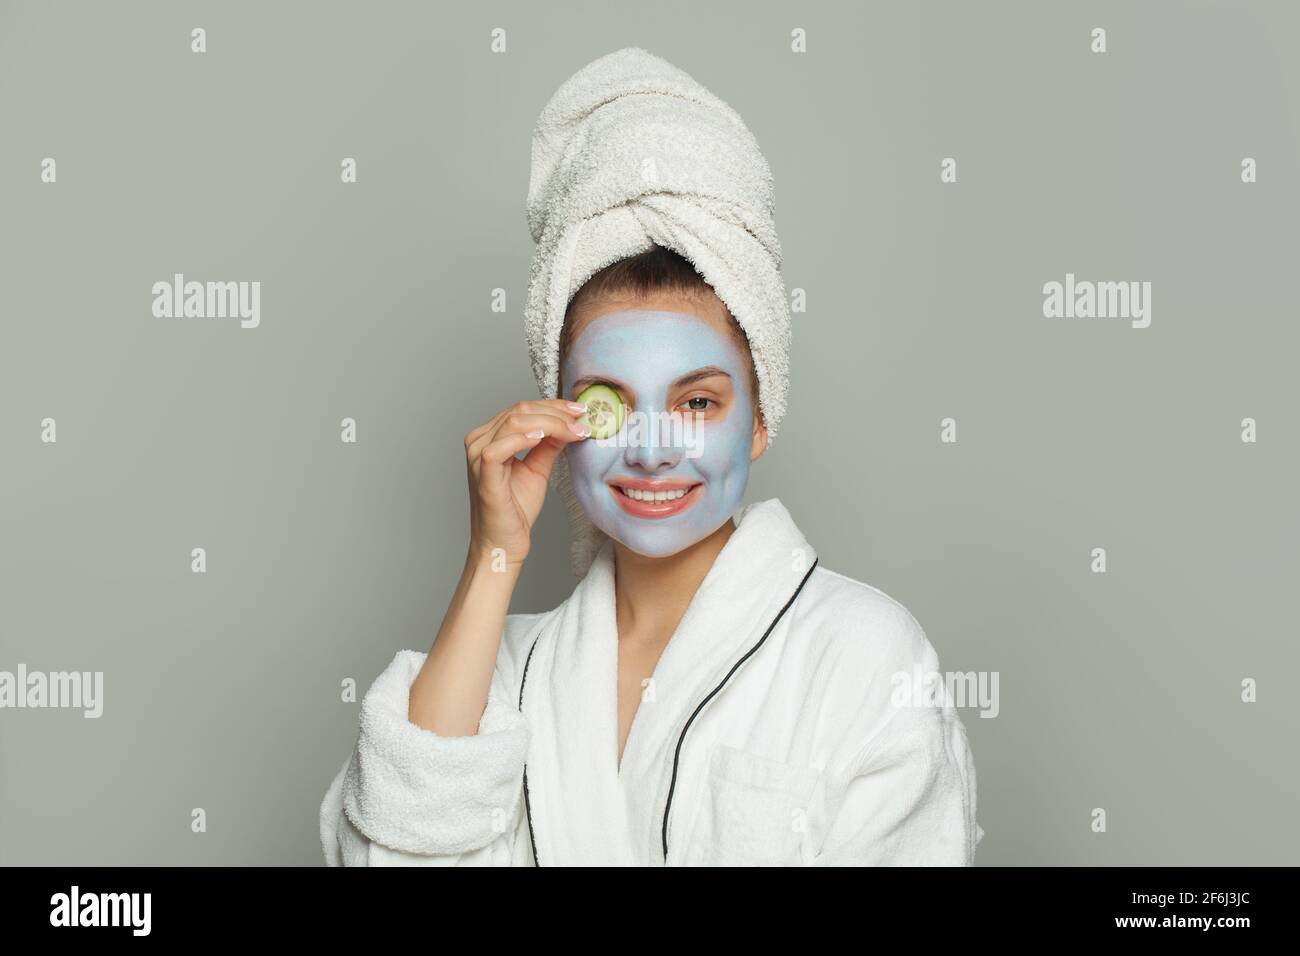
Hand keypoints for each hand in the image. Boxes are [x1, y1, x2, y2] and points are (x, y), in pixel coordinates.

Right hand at [464, 398, 590, 566]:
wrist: (504, 542)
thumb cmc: (515, 508)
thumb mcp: (538, 468)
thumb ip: (549, 445)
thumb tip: (570, 424)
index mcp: (489, 436)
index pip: (522, 408)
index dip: (554, 406)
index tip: (581, 411)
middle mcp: (479, 441)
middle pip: (520, 410)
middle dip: (556, 413)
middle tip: (583, 421)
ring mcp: (477, 455)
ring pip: (514, 422)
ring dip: (549, 423)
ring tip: (574, 431)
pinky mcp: (482, 473)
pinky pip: (500, 447)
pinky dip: (524, 438)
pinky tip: (544, 437)